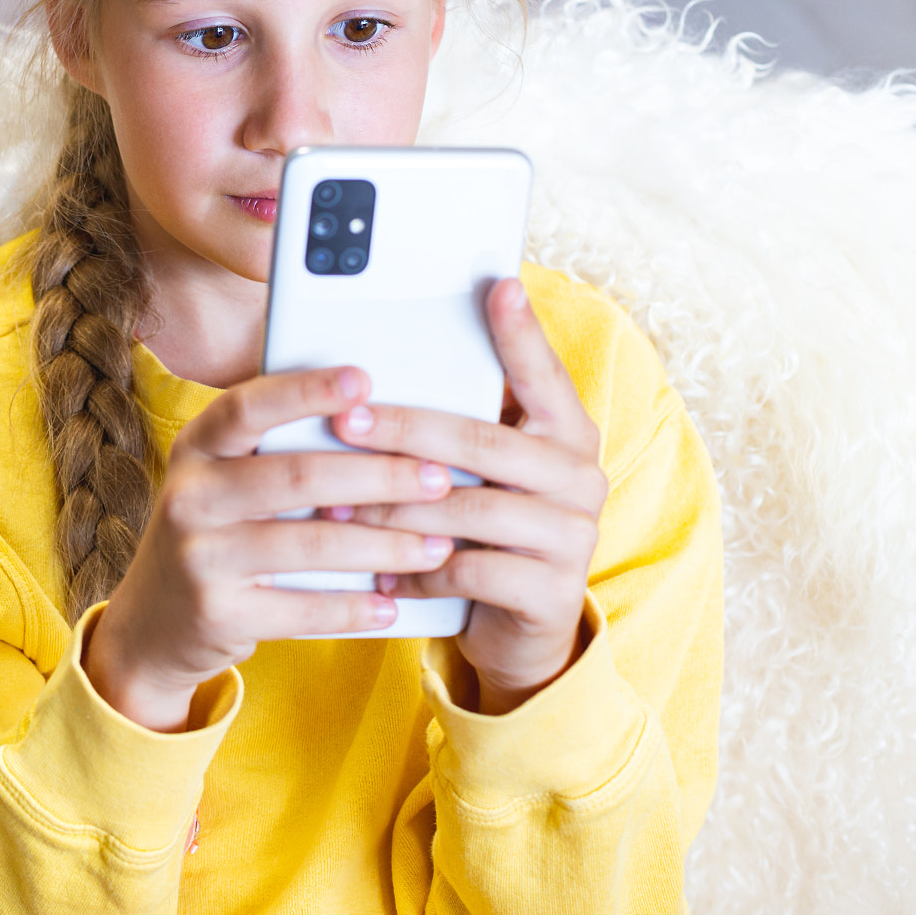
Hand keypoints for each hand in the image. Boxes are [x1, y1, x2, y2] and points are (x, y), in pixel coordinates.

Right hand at [84, 365, 457, 731]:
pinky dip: (356, 607)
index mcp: (195, 448)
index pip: (249, 407)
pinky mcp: (218, 613)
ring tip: (439, 545)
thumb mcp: (220, 481)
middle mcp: (189, 496)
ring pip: (312, 544)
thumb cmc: (213, 533)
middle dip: (380, 476)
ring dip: (386, 545)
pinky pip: (304, 610)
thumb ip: (274, 450)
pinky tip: (395, 604)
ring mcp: (200, 557)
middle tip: (440, 477)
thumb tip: (376, 415)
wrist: (151, 624)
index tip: (366, 380)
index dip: (306, 391)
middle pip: (299, 476)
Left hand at [331, 278, 607, 714]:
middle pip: (481, 442)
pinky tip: (378, 572)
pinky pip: (468, 573)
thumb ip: (459, 422)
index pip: (542, 373)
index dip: (520, 331)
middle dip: (403, 430)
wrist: (518, 630)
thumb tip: (377, 371)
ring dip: (391, 510)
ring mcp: (573, 537)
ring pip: (466, 511)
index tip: (497, 284)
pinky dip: (415, 572)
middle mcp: (580, 477)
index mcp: (566, 433)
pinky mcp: (552, 595)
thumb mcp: (479, 473)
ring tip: (334, 511)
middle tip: (343, 422)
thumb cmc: (482, 531)